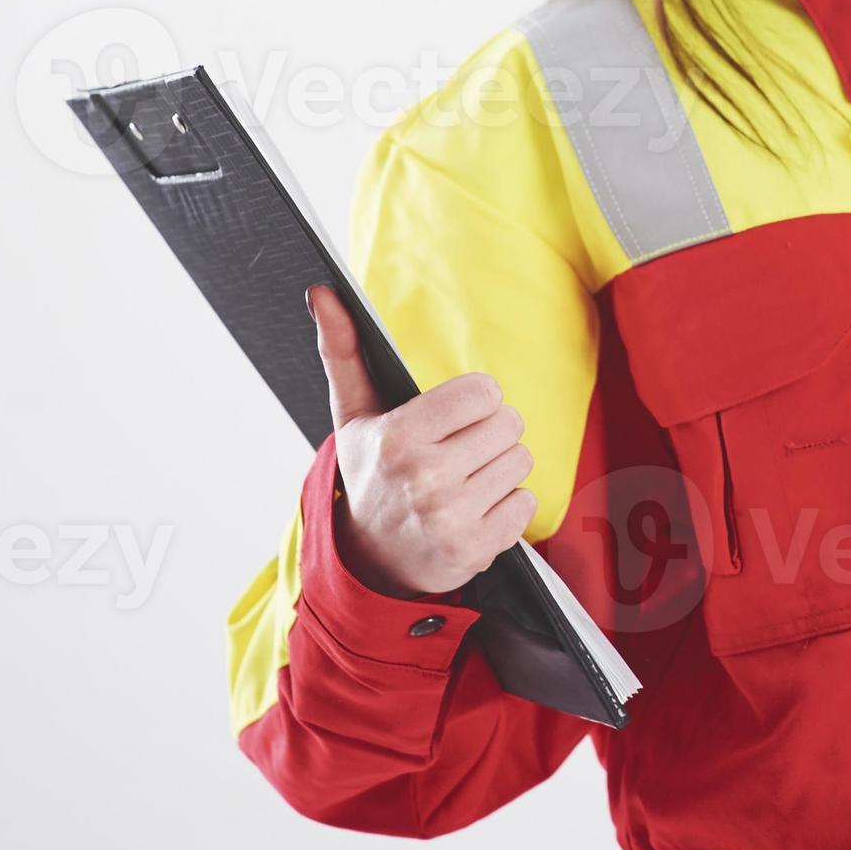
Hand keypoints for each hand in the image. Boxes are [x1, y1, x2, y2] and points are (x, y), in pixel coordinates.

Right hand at [308, 282, 537, 596]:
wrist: (370, 558)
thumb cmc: (370, 474)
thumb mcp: (353, 414)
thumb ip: (343, 350)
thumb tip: (324, 292)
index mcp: (400, 438)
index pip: (484, 391)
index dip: (474, 401)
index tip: (453, 417)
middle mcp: (427, 478)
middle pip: (509, 424)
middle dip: (489, 433)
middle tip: (458, 450)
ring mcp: (453, 518)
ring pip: (521, 463)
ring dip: (499, 469)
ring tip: (465, 480)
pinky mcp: (476, 550)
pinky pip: (526, 506)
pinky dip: (507, 507)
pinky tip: (475, 510)